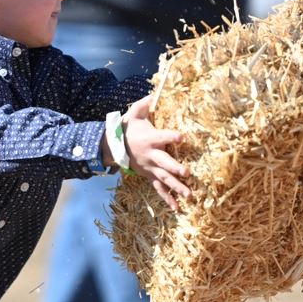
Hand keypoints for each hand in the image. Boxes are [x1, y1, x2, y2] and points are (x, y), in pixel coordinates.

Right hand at [121, 95, 190, 209]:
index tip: (183, 137)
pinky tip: (177, 208)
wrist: (113, 147)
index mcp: (151, 139)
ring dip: (177, 187)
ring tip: (189, 195)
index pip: (164, 136)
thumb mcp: (134, 114)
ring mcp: (151, 168)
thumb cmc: (128, 129)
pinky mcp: (149, 176)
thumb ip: (144, 104)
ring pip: (165, 179)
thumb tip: (153, 93)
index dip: (173, 137)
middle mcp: (152, 155)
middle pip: (165, 162)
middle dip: (176, 168)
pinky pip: (159, 189)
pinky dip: (167, 199)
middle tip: (187, 172)